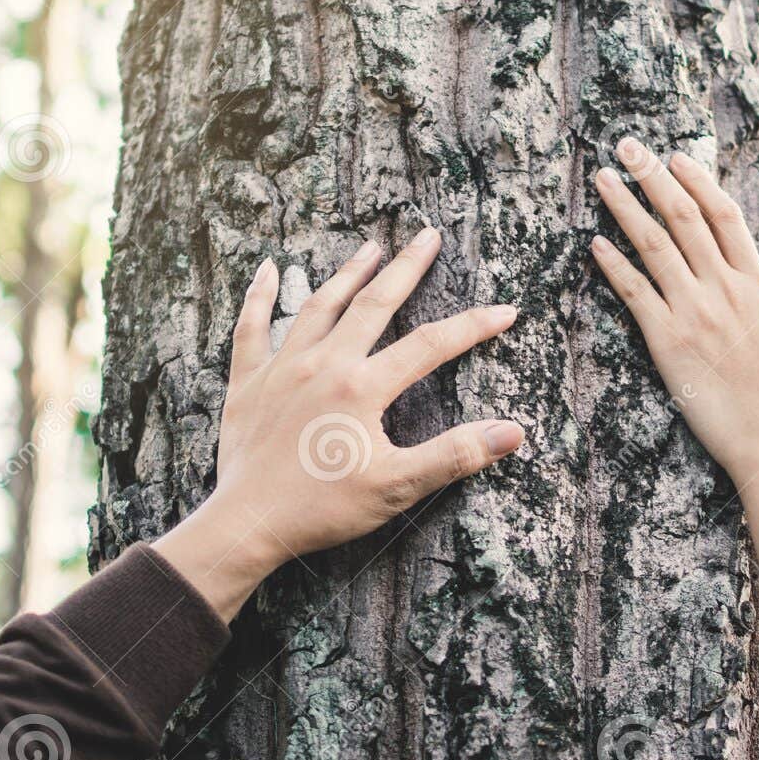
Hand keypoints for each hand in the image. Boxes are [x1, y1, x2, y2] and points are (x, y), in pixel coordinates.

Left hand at [155, 227, 523, 620]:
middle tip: (428, 236)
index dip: (472, 326)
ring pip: (318, 306)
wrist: (247, 524)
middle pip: (373, 305)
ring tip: (370, 248)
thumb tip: (511, 432)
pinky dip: (260, 296)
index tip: (505, 311)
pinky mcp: (248, 382)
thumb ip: (454, 455)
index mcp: (362, 388)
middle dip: (406, 268)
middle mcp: (323, 365)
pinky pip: (252, 328)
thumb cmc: (322, 509)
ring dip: (347, 274)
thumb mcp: (397, 487)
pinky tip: (269, 269)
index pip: (430, 345)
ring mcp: (281, 369)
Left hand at [589, 140, 758, 480]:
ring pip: (655, 244)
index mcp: (757, 285)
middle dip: (654, 176)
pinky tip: (596, 243)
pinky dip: (614, 264)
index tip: (677, 156)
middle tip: (628, 146)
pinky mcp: (669, 342)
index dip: (697, 181)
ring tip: (603, 178)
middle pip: (685, 217)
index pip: (724, 215)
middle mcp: (726, 290)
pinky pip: (635, 293)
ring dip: (626, 206)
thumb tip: (749, 282)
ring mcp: (697, 313)